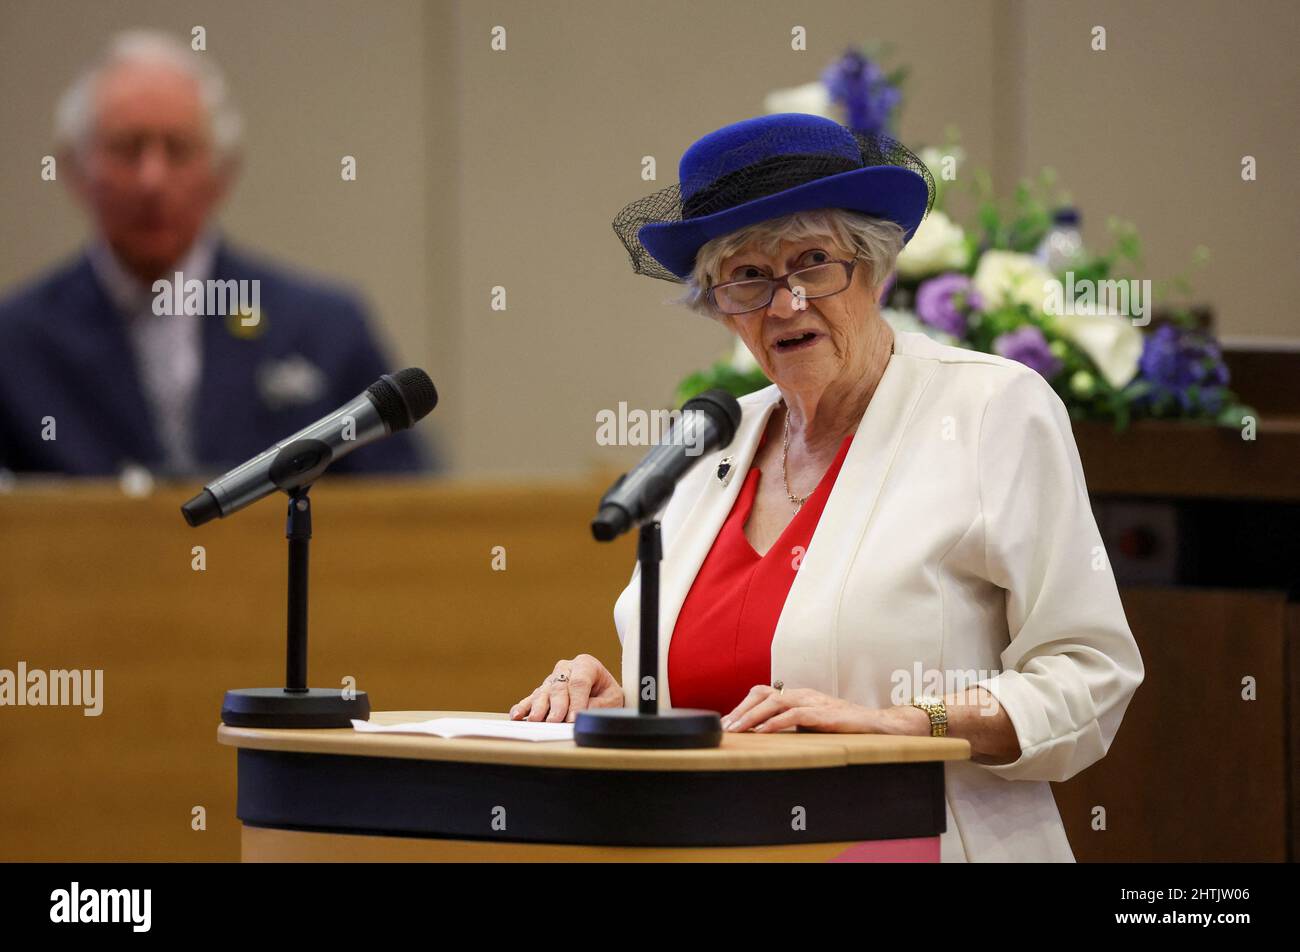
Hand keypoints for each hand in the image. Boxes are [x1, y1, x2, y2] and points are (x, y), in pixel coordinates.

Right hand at [509, 654, 623, 722]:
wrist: (602, 694)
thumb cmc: (607, 695)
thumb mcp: (611, 700)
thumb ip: (596, 705)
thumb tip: (579, 714)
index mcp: (586, 665)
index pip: (579, 682)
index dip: (576, 701)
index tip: (573, 718)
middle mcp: (566, 668)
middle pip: (559, 687)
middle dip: (557, 706)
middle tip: (554, 722)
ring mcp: (552, 679)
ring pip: (544, 692)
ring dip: (539, 707)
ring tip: (535, 720)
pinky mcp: (542, 691)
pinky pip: (530, 698)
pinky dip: (523, 707)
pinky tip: (517, 715)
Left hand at [721, 685, 925, 734]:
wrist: (879, 726)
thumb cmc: (845, 726)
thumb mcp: (813, 725)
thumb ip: (792, 726)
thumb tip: (764, 736)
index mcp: (798, 695)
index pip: (762, 693)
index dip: (742, 706)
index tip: (726, 723)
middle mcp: (803, 694)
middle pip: (762, 694)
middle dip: (741, 711)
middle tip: (725, 728)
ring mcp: (814, 702)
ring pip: (775, 702)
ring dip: (753, 716)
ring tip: (737, 730)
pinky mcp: (825, 714)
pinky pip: (796, 715)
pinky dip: (777, 722)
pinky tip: (763, 731)